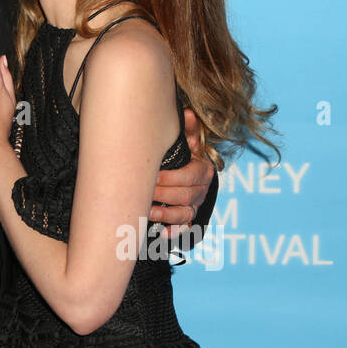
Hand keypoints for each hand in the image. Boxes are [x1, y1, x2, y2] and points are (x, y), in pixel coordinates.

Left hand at [151, 108, 215, 238]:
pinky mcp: (187, 220)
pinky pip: (183, 230)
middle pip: (185, 196)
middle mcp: (201, 190)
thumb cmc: (184, 156)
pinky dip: (173, 233)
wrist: (190, 174)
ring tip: (147, 211)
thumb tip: (188, 113)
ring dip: (166, 214)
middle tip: (144, 192)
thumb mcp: (187, 143)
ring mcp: (194, 206)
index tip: (153, 176)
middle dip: (164, 194)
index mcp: (202, 171)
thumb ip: (188, 130)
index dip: (171, 178)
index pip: (189, 176)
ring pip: (184, 214)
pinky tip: (160, 234)